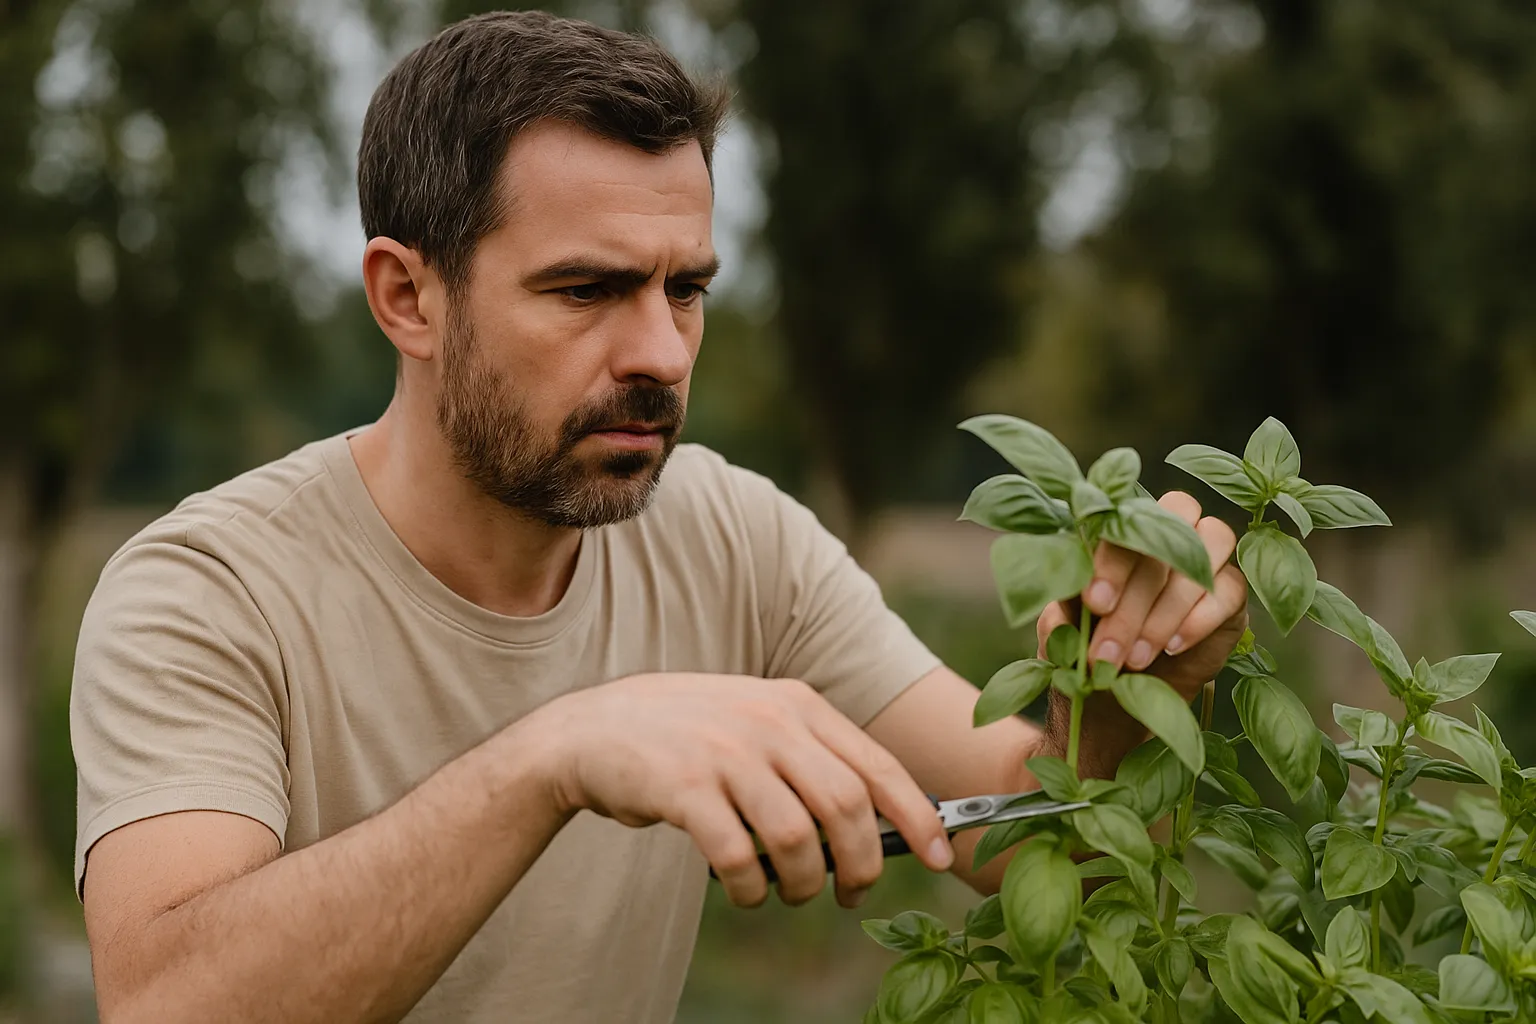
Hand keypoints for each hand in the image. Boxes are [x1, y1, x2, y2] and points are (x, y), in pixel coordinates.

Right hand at [531, 673, 953, 909]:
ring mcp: (726, 753)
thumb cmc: (688, 737)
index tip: (939, 855)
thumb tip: (877, 826)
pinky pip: (738, 857)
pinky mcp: (684, 788)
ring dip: (802, 884)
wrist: (594, 731)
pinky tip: (745, 890)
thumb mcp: (757, 724)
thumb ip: (811, 759)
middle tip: (850, 892)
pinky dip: (750, 887)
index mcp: (797, 705)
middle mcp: (769, 723)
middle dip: (860, 864)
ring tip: (789, 894)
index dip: (916, 815)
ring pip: (798, 838)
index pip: (877, 765)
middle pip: (847, 807)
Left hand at [1038, 491, 1247, 701]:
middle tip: (1110, 647)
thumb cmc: (1090, 647)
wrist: (1122, 695)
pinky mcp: (1232, 591)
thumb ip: (1066, 606)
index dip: (1111, 562)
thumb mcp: (1067, 630)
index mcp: (1120, 529)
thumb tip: (1071, 597)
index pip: (1122, 521)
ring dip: (1166, 610)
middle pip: (1166, 535)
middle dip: (1135, 595)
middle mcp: (1167, 531)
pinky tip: (1172, 647)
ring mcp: (1205, 557)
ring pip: (1203, 554)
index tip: (1095, 603)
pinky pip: (1230, 589)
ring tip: (1136, 657)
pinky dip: (1199, 619)